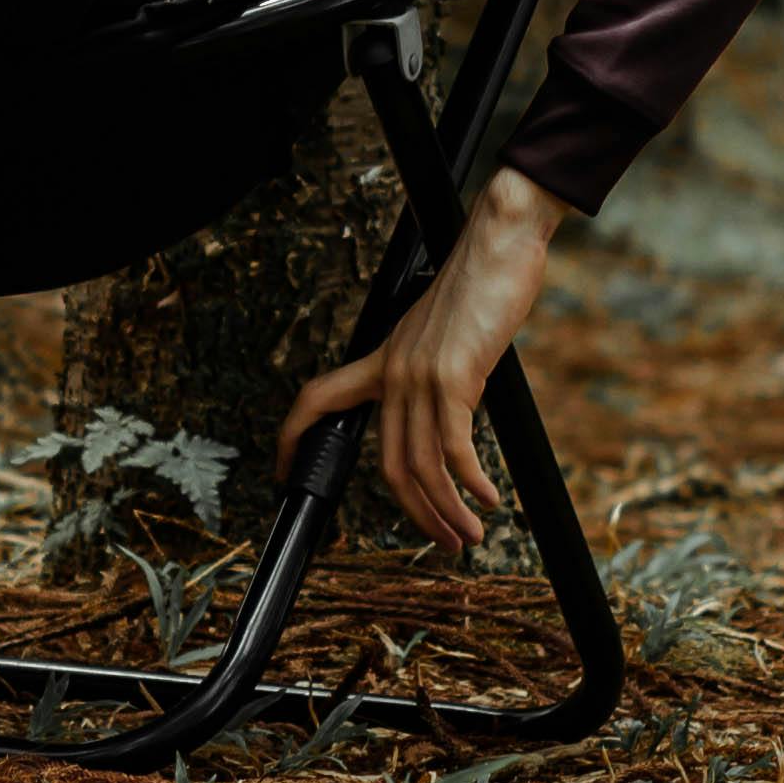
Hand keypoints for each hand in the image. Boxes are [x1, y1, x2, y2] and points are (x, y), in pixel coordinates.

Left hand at [276, 166, 572, 553]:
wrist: (500, 241)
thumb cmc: (481, 283)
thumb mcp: (444, 332)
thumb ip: (436, 370)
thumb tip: (450, 406)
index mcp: (383, 358)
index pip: (317, 397)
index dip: (292, 436)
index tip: (284, 472)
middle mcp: (392, 370)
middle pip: (386, 462)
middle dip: (416, 513)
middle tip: (446, 541)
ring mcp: (419, 374)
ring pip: (419, 465)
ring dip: (447, 511)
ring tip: (469, 536)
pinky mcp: (453, 376)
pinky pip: (453, 449)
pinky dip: (470, 484)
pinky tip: (488, 498)